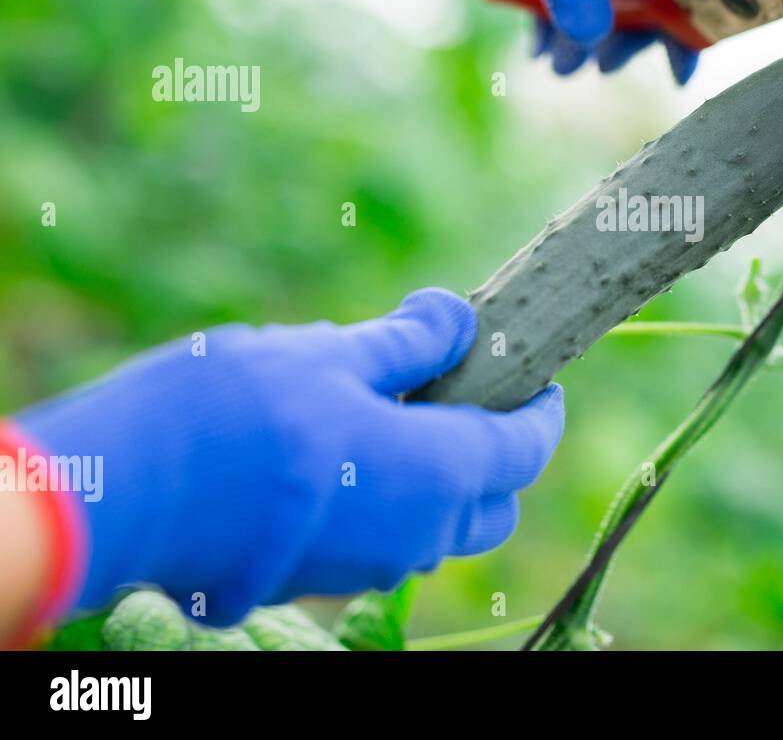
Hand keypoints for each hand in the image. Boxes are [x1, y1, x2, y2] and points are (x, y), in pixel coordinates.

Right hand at [16, 289, 563, 626]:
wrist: (128, 496)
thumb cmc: (239, 412)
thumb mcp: (332, 355)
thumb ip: (408, 342)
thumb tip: (458, 319)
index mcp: (441, 472)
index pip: (527, 448)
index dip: (541, 409)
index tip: (539, 377)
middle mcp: (416, 533)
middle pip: (492, 504)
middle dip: (497, 454)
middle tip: (464, 394)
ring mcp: (364, 564)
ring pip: (436, 529)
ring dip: (438, 477)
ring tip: (391, 410)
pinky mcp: (314, 576)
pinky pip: (378, 541)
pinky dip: (385, 500)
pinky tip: (340, 450)